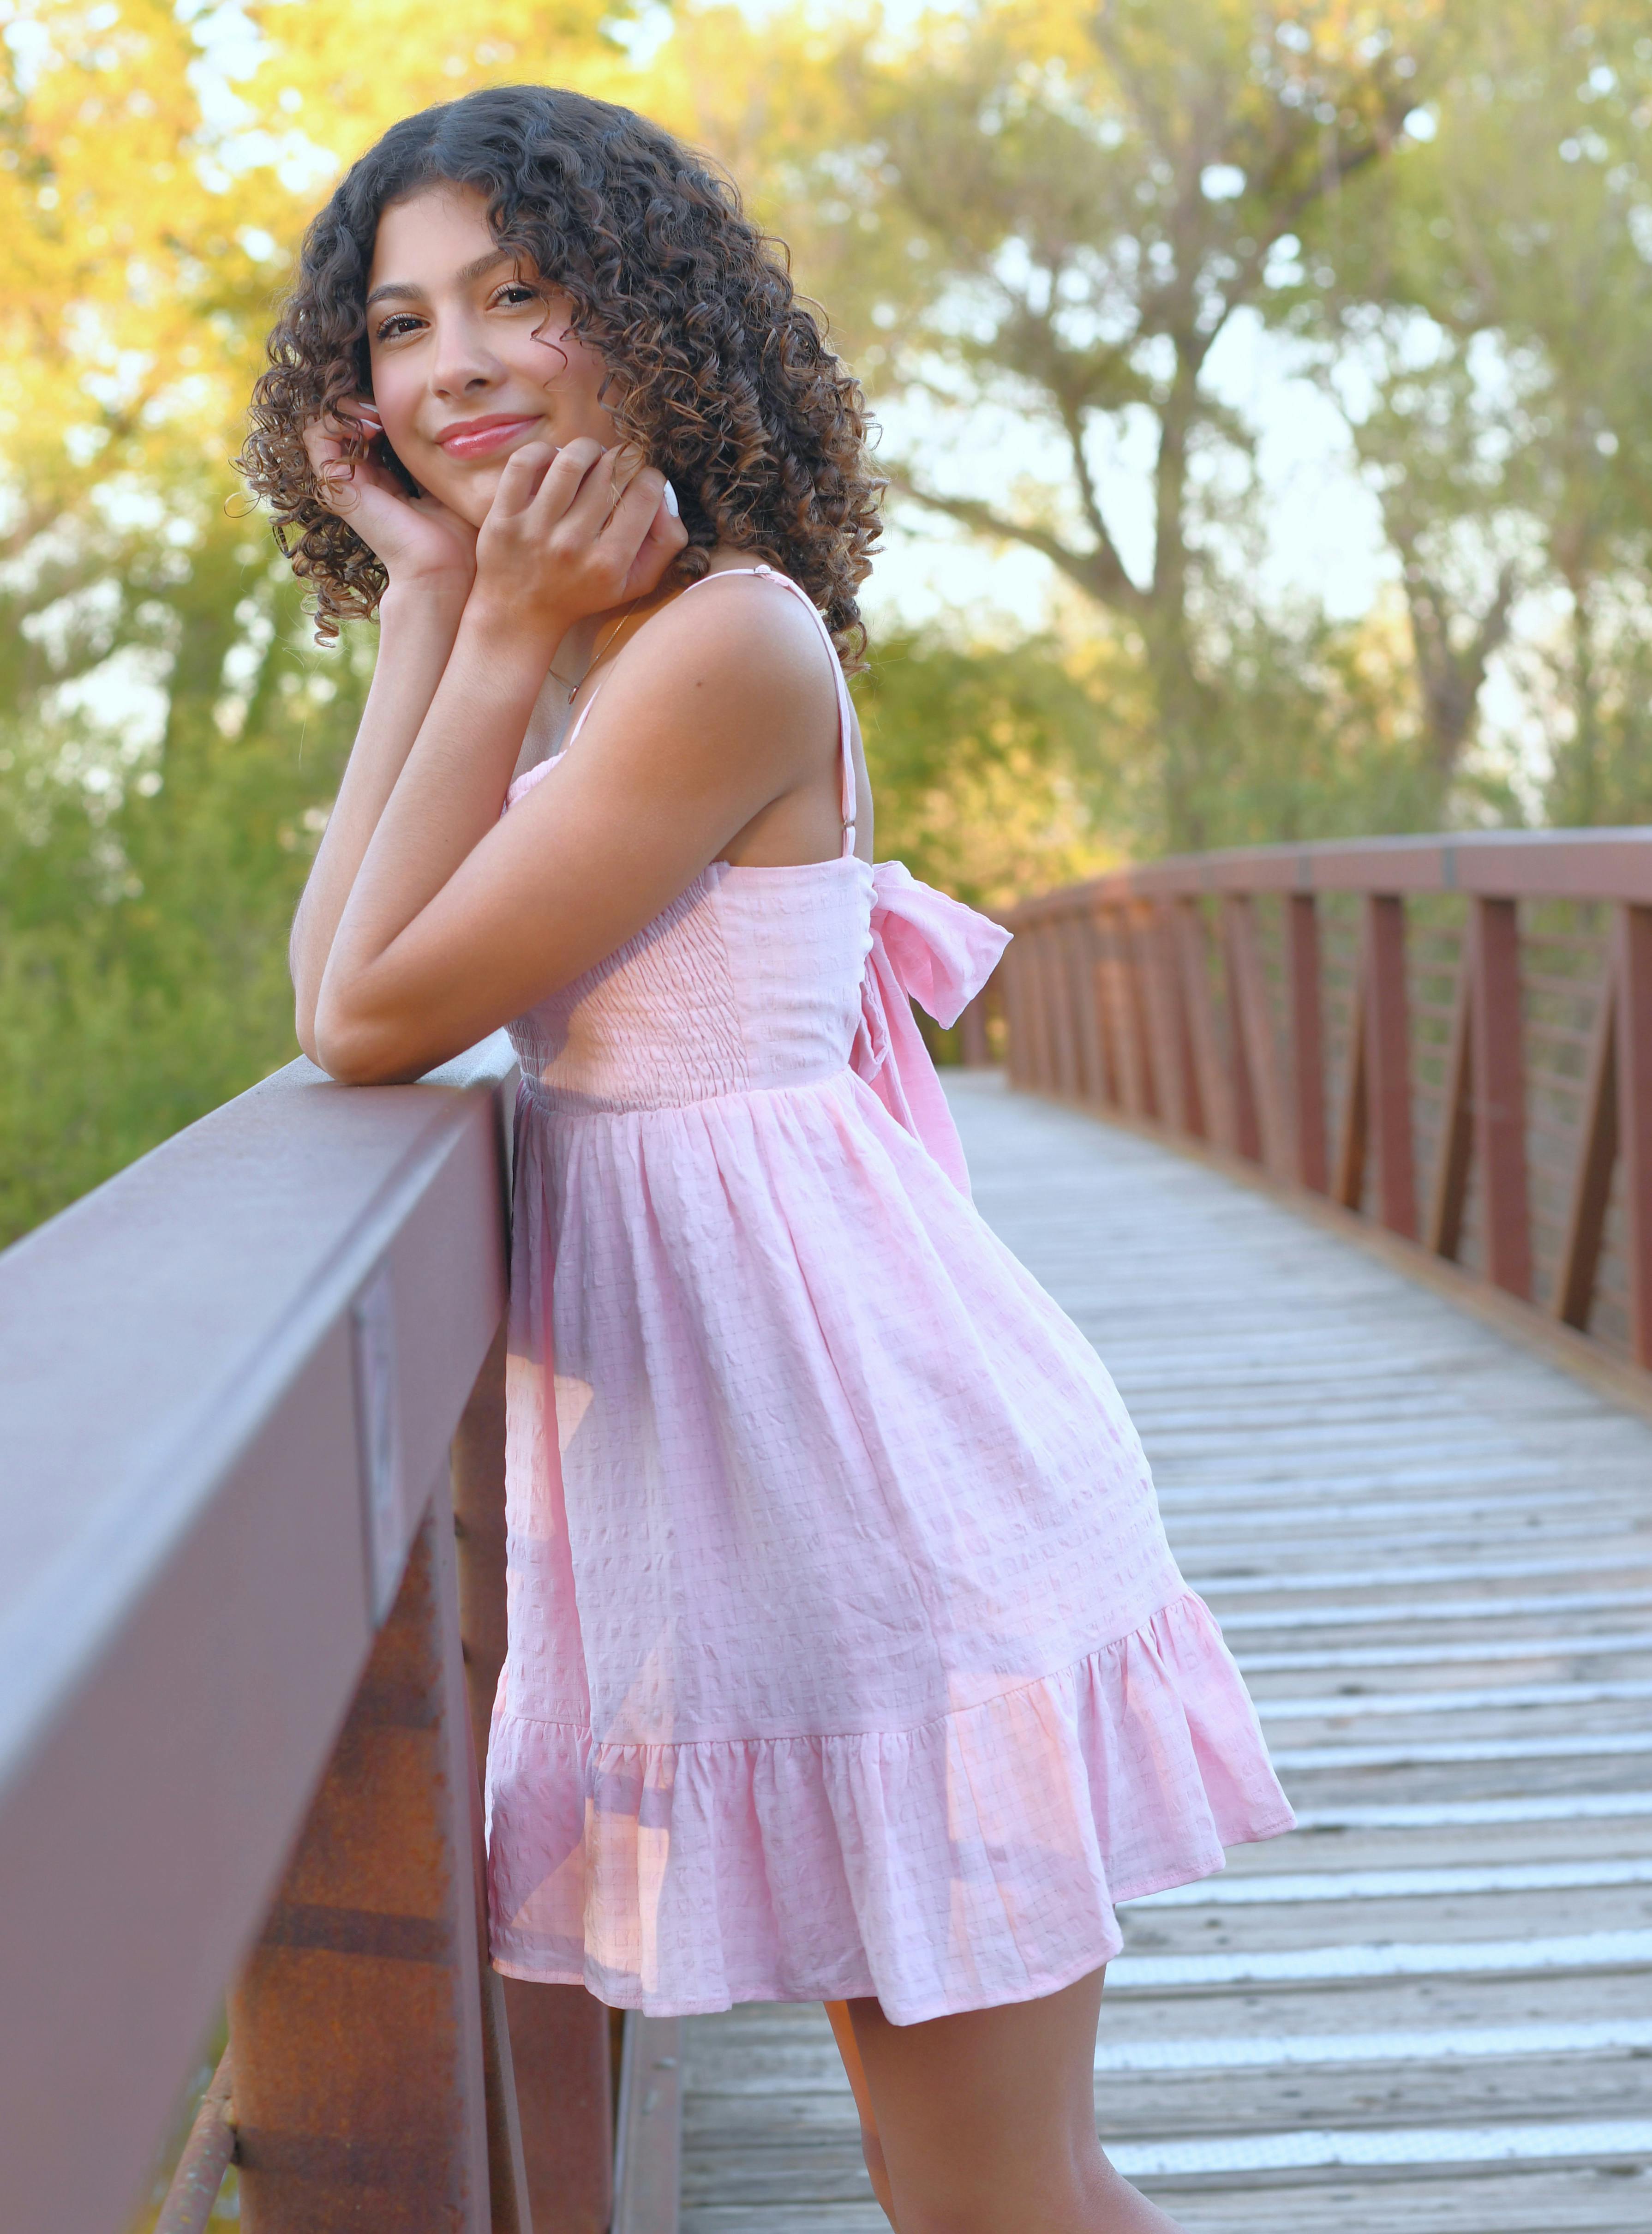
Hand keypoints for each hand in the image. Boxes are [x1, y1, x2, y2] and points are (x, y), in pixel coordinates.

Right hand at [303, 404, 477, 596]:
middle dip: (362, 404)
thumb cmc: (456, 532)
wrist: (445, 569)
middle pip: (345, 424)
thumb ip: (431, 455)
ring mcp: (347, 485)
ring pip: (325, 425)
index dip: (379, 409)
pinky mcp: (339, 489)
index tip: (403, 411)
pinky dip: (338, 422)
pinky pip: (317, 438)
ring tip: (376, 416)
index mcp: (385, 480)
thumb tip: (440, 422)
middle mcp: (361, 481)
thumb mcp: (445, 480)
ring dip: (347, 409)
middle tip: (387, 409)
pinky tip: (369, 427)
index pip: (368, 429)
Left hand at [470, 439, 688, 647]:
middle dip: (623, 460)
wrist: (520, 614)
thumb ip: (665, 543)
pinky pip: (525, 462)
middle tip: (618, 469)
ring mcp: (535, 529)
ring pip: (572, 459)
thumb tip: (666, 498)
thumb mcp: (635, 582)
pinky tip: (553, 462)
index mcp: (610, 562)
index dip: (652, 476)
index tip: (643, 482)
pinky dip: (543, 451)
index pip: (646, 491)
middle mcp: (573, 545)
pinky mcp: (503, 517)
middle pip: (613, 470)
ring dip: (588, 449)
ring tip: (591, 458)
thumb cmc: (584, 593)